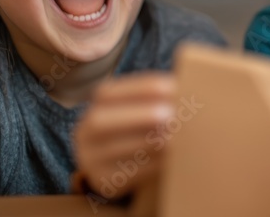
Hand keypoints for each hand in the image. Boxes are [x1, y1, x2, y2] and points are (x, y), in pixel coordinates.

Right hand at [72, 72, 174, 199]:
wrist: (117, 164)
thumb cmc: (139, 126)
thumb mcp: (139, 108)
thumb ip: (155, 98)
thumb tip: (184, 89)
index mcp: (97, 105)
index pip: (108, 92)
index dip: (140, 88)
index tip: (171, 87)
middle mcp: (85, 132)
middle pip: (101, 122)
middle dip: (139, 115)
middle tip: (171, 114)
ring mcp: (91, 159)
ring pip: (114, 150)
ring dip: (150, 142)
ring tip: (176, 136)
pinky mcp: (105, 181)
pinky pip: (127, 173)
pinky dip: (152, 164)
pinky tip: (171, 158)